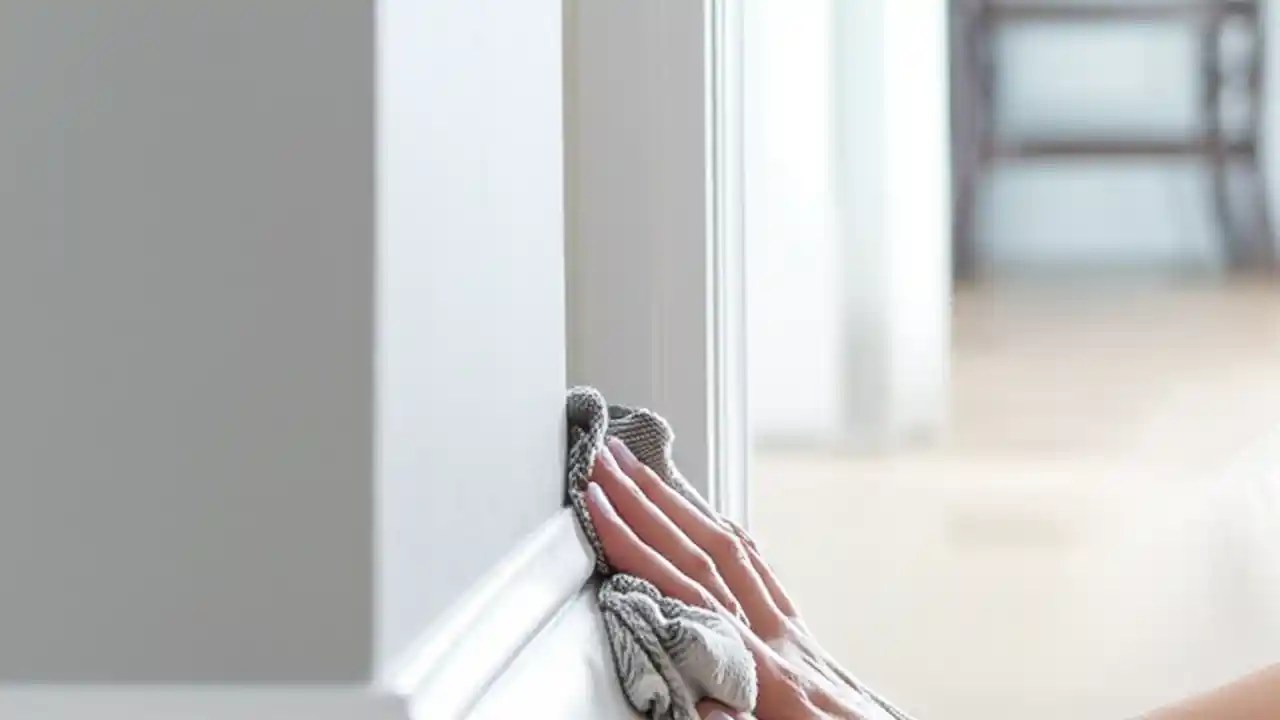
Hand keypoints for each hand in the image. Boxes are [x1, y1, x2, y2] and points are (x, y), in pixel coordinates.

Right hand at [585, 437, 874, 719]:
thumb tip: (699, 700)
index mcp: (774, 678)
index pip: (692, 597)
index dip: (638, 550)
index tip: (598, 508)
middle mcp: (786, 646)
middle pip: (709, 557)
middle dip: (651, 505)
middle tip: (607, 461)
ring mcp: (799, 640)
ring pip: (735, 555)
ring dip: (682, 509)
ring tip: (642, 472)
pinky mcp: (806, 646)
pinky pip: (764, 575)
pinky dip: (726, 539)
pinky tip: (707, 522)